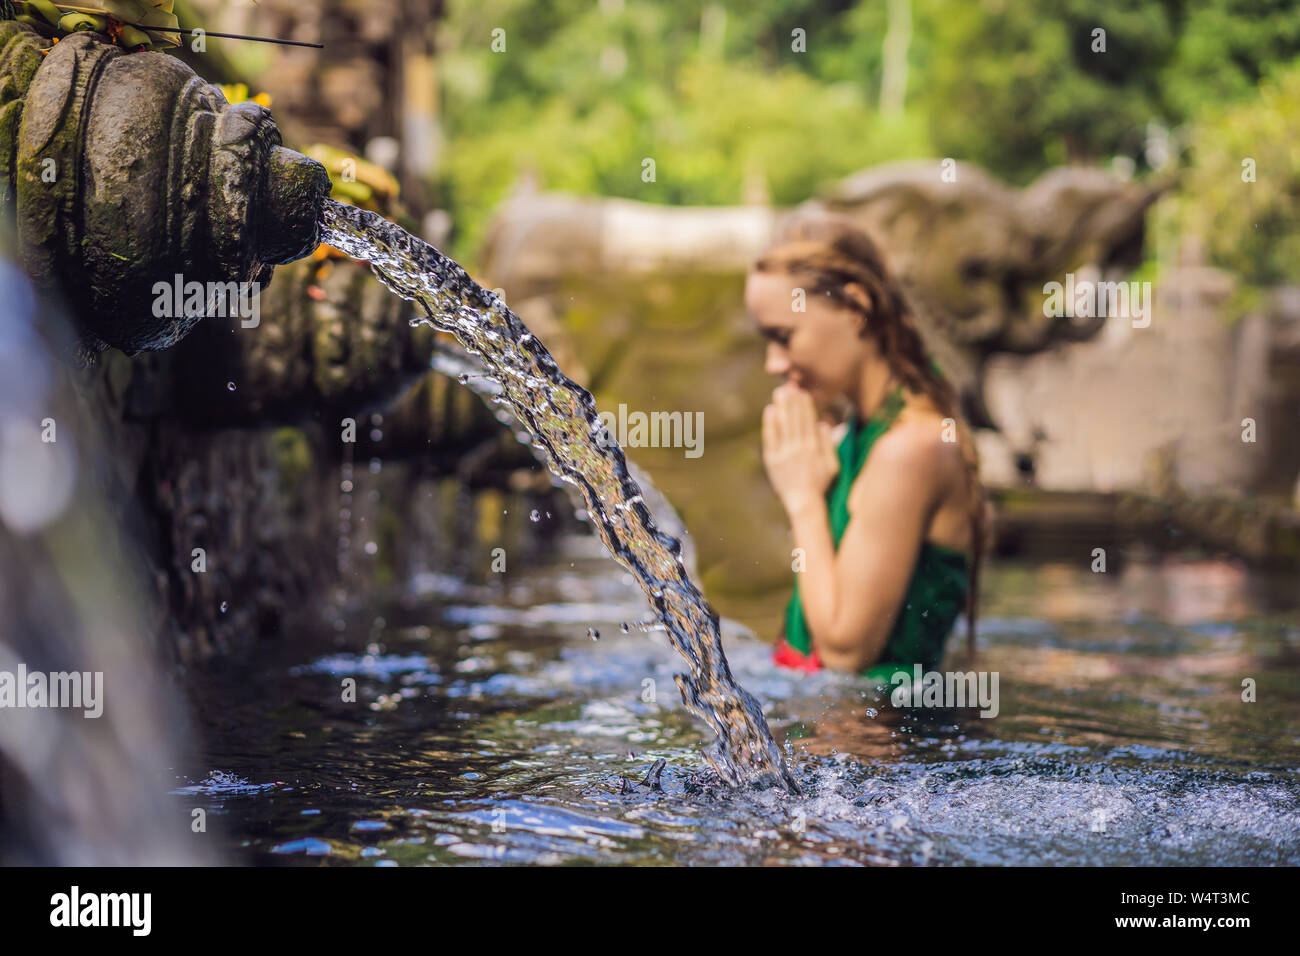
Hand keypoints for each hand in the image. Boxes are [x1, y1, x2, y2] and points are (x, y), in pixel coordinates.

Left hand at [762, 383, 838, 512]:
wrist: (803, 503)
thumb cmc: (821, 484)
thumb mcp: (833, 465)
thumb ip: (829, 444)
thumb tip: (823, 424)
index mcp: (814, 448)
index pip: (809, 421)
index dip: (806, 405)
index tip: (803, 392)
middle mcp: (798, 448)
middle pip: (796, 420)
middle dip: (793, 401)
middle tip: (790, 385)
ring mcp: (784, 454)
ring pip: (783, 425)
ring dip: (782, 407)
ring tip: (780, 392)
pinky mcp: (772, 460)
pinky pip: (770, 439)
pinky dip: (770, 424)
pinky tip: (769, 411)